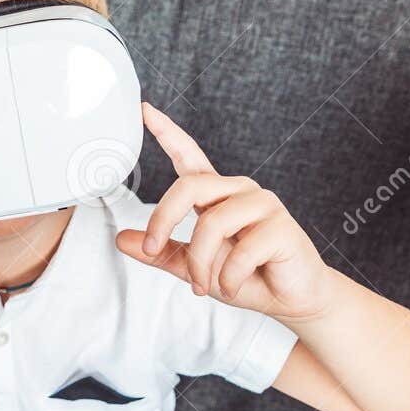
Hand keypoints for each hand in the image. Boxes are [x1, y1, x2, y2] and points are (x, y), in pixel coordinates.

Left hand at [115, 103, 331, 321]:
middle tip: (152, 249)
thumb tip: (121, 239)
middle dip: (162, 219)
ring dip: (200, 264)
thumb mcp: (193, 267)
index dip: (167, 133)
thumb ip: (161, 251)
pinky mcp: (281, 227)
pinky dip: (228, 278)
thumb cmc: (246, 276)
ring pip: (211, 224)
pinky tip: (232, 286)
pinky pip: (240, 252)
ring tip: (203, 286)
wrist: (288, 298)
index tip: (144, 112)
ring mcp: (262, 205)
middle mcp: (239, 191)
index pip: (189, 156)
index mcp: (217, 194)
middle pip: (189, 186)